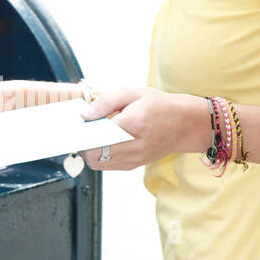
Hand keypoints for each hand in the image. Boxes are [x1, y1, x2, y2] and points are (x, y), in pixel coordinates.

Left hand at [77, 86, 209, 170]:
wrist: (186, 124)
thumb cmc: (159, 105)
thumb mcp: (132, 93)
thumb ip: (105, 102)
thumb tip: (84, 115)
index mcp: (132, 124)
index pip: (96, 137)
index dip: (80, 135)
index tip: (73, 128)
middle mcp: (133, 145)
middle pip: (93, 153)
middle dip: (82, 143)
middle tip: (81, 131)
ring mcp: (135, 158)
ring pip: (98, 163)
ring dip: (90, 151)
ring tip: (92, 136)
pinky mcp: (135, 165)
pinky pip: (108, 166)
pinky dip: (100, 157)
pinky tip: (104, 143)